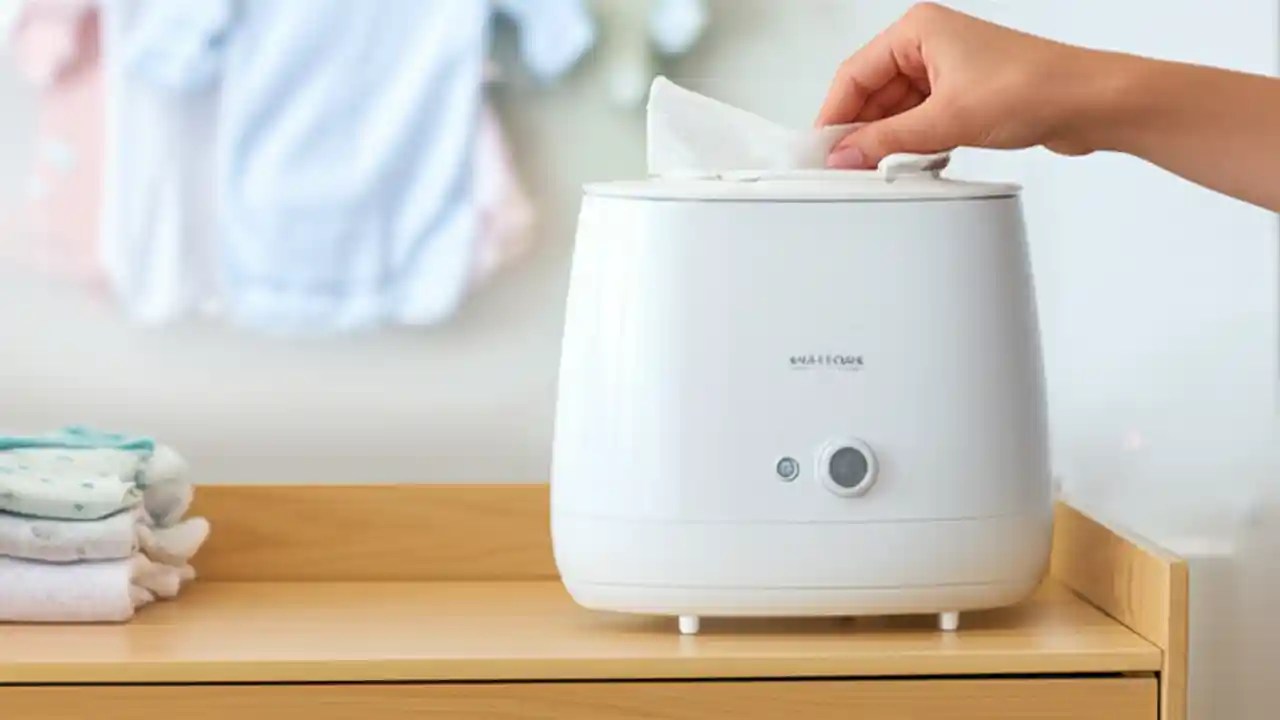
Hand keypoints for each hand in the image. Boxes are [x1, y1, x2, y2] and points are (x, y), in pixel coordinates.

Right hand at [817, 3, 1109, 167]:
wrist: (1090, 103)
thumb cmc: (1036, 86)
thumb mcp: (947, 120)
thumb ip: (888, 141)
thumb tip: (847, 154)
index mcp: (919, 30)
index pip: (854, 75)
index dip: (834, 116)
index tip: (821, 151)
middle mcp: (930, 45)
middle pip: (871, 94)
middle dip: (860, 133)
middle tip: (845, 168)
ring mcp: (947, 72)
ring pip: (895, 112)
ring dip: (887, 142)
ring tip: (880, 169)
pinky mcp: (963, 97)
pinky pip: (919, 122)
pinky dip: (910, 145)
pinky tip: (911, 163)